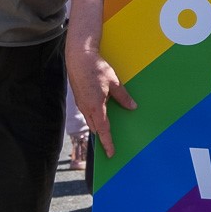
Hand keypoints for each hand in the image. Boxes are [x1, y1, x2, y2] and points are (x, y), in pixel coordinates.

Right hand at [66, 43, 133, 158]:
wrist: (78, 58)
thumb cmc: (96, 69)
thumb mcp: (114, 82)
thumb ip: (123, 97)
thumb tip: (132, 107)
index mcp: (96, 106)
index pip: (103, 130)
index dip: (107, 142)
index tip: (110, 153)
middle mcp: (86, 108)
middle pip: (96, 127)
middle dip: (103, 136)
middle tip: (111, 143)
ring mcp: (81, 103)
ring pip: (91, 120)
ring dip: (98, 125)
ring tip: (108, 129)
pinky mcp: (79, 98)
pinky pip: (88, 112)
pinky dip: (95, 116)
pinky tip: (102, 111)